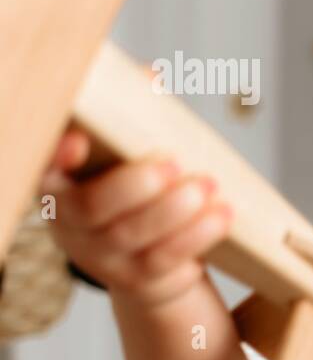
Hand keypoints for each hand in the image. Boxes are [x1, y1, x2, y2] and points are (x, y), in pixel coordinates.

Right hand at [38, 126, 233, 307]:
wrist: (148, 257)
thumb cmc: (136, 190)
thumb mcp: (127, 156)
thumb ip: (135, 114)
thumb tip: (151, 77)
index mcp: (61, 185)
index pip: (45, 169)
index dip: (58, 156)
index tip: (79, 139)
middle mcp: (72, 226)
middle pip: (93, 208)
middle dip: (133, 185)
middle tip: (173, 164)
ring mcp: (102, 259)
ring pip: (134, 239)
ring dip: (175, 212)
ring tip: (210, 187)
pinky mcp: (138, 283)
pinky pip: (164, 266)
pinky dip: (194, 240)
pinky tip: (220, 219)